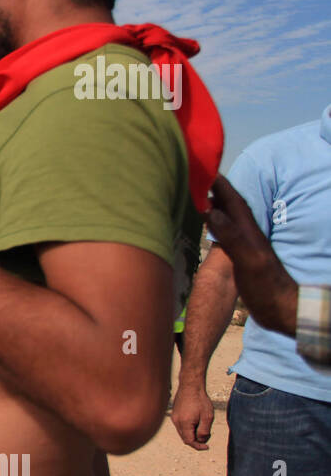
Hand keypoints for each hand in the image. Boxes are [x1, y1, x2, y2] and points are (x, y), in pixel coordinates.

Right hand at [169, 381, 215, 449]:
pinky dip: (188, 429)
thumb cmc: (200, 400)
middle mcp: (176, 422)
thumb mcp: (207, 417)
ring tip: (202, 427)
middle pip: (185, 438)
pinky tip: (196, 422)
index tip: (207, 447)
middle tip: (206, 436)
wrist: (190, 386)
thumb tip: (201, 441)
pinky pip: (180, 426)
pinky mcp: (174, 414)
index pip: (189, 441)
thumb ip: (204, 431)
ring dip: (192, 434)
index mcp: (184, 423)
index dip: (198, 446)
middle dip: (196, 441)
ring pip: (182, 432)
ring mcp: (174, 418)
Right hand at [207, 175, 296, 336]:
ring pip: (225, 216)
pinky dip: (212, 221)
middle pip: (228, 204)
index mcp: (248, 231)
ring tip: (195, 192)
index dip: (218, 182)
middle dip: (213, 187)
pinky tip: (205, 221)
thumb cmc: (266, 287)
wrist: (280, 309)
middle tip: (194, 174)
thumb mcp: (249, 261)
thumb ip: (232, 236)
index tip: (202, 166)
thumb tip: (211, 211)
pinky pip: (222, 230)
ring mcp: (243, 244)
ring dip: (212, 202)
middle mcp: (246, 233)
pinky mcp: (240, 255)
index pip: (231, 199)